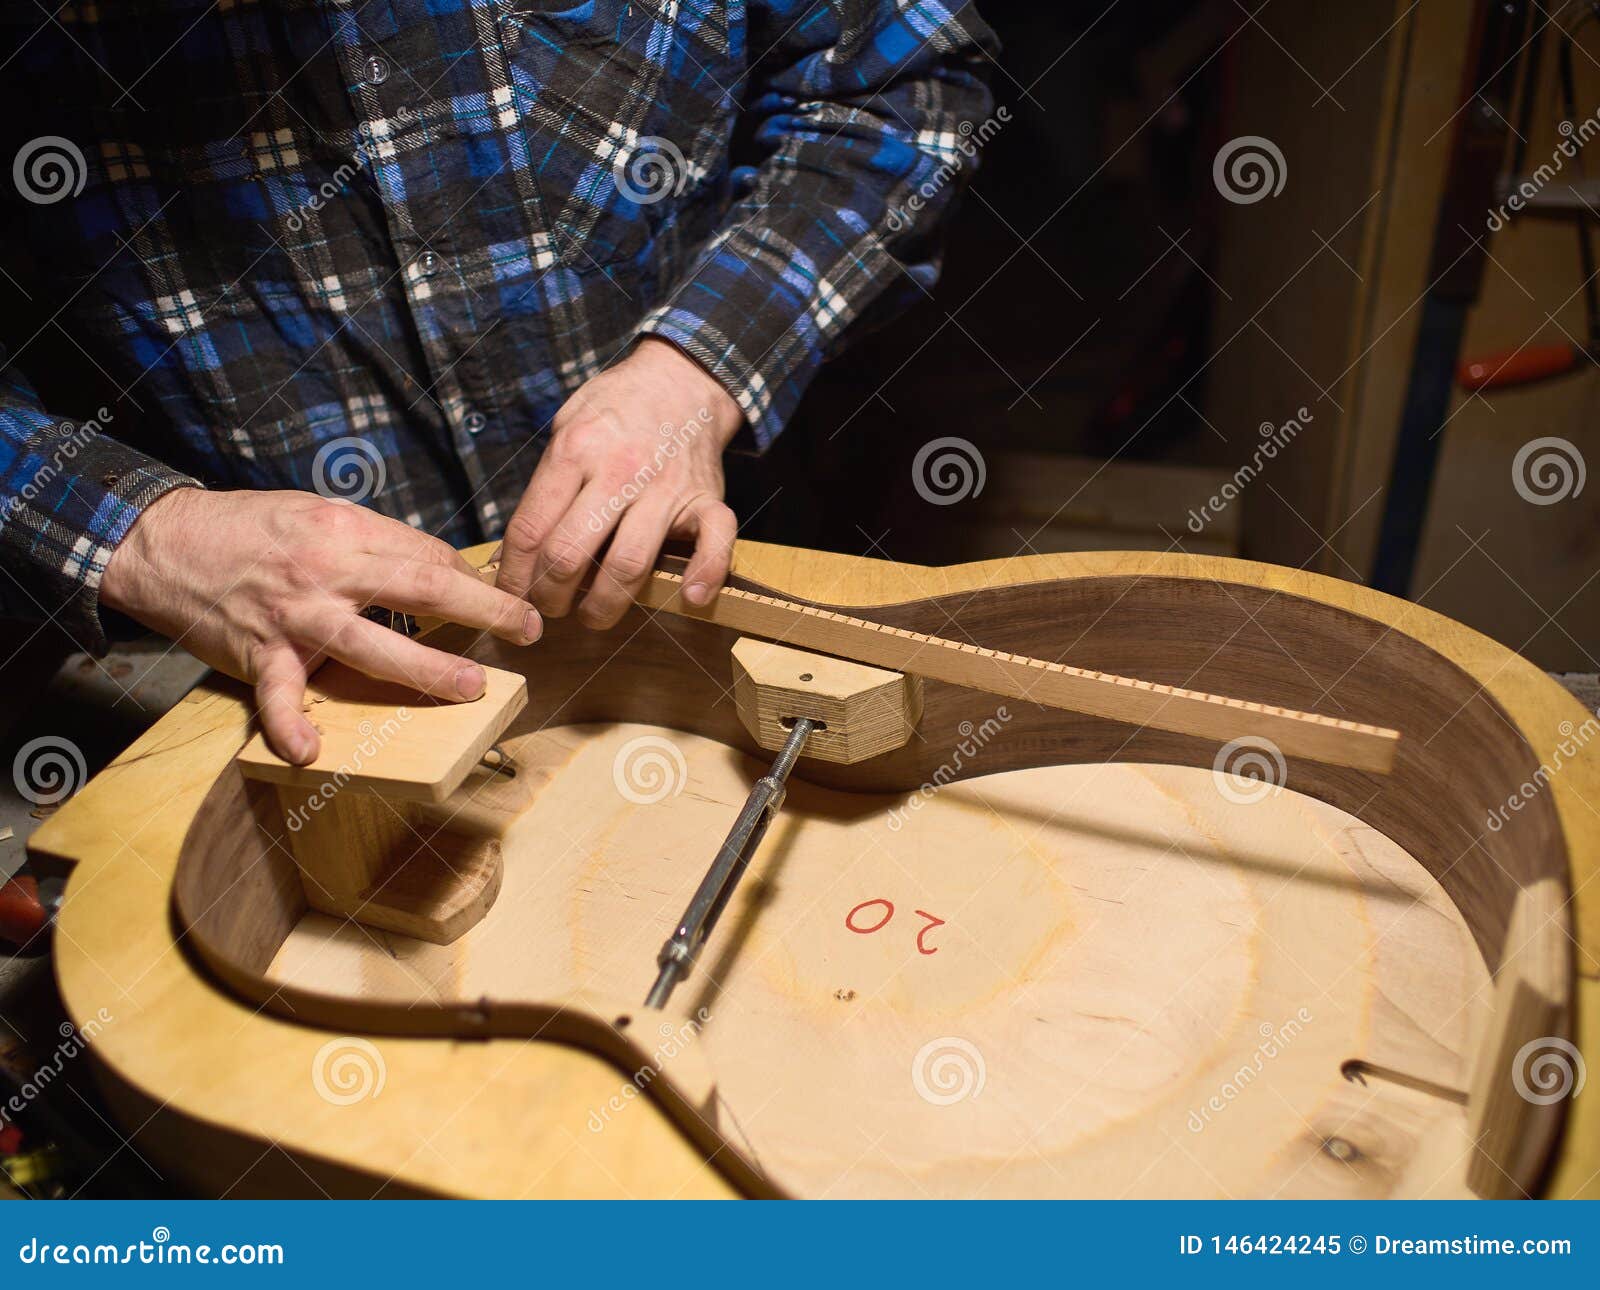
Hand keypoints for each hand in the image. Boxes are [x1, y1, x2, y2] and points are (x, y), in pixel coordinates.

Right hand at [100, 488, 541, 764]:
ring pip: (371, 645)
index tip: (500, 595)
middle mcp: (326, 572)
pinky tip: (311, 754)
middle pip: (421, 589)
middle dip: (483, 609)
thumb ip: (373, 541)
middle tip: (527, 628)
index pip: (426, 556)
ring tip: (470, 686)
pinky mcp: (258, 654)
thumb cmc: (249, 526)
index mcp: (346, 532)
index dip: (471, 578)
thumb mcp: (317, 512)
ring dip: (425, 668)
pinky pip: (278, 697)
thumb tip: (435, 566)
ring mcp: (294, 617)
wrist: (164, 541)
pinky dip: (291, 726)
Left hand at [495, 337, 743, 627]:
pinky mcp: (707, 497)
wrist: (681, 379)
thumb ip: (544, 486)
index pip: (531, 529)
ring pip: (629, 564)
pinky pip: (715, 541)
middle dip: (550, 597)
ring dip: (604, 606)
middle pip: (570, 554)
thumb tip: (513, 553)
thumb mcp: (566, 429)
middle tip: (548, 609)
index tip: (513, 596)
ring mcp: (666, 487)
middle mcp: (619, 471)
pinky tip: (688, 599)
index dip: (515, 575)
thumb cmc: (616, 409)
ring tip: (591, 615)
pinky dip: (705, 574)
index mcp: (576, 451)